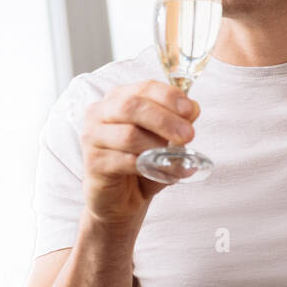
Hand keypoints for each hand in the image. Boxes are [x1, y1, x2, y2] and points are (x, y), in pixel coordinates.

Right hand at [81, 79, 199, 228]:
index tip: (190, 110)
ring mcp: (93, 137)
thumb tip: (193, 109)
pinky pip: (125, 161)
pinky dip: (149, 166)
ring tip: (175, 158)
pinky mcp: (93, 163)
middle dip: (165, 120)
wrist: (122, 199)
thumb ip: (177, 122)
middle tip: (188, 134)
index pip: (144, 87)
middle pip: (132, 106)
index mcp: (118, 98)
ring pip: (129, 134)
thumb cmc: (142, 163)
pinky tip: (164, 172)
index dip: (169, 97)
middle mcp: (100, 113)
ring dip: (157, 146)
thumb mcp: (165, 140)